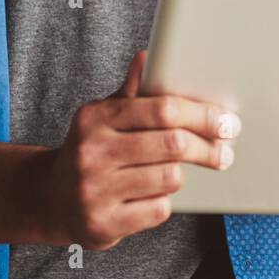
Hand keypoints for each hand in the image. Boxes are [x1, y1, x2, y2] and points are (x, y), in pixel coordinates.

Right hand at [39, 50, 240, 249]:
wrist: (52, 198)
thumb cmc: (92, 150)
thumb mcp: (104, 117)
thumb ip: (132, 92)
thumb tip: (148, 56)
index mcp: (95, 118)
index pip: (163, 109)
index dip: (202, 115)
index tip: (227, 122)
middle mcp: (91, 152)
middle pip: (173, 144)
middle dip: (208, 148)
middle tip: (225, 152)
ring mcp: (94, 190)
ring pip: (170, 177)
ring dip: (180, 175)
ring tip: (174, 173)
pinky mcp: (101, 223)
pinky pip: (158, 210)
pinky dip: (163, 202)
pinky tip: (151, 197)